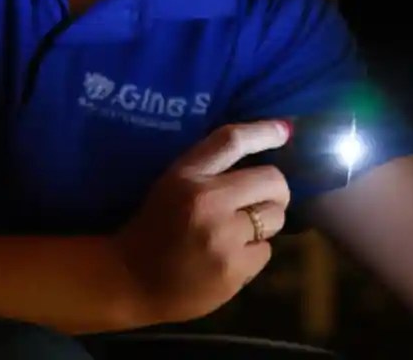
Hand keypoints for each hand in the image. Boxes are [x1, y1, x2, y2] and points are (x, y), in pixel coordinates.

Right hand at [115, 119, 292, 323]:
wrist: (129, 282)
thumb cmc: (154, 228)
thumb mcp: (172, 184)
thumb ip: (212, 168)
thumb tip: (266, 146)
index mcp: (186, 175)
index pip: (232, 141)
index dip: (264, 131)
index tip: (284, 130)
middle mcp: (207, 201)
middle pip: (272, 181)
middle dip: (274, 192)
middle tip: (260, 203)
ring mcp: (222, 237)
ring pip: (275, 218)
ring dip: (263, 226)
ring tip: (237, 235)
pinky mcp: (233, 270)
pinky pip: (266, 252)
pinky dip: (252, 256)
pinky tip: (228, 260)